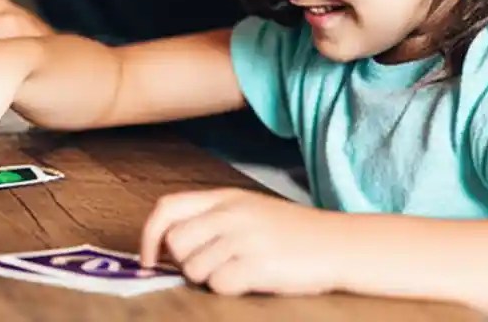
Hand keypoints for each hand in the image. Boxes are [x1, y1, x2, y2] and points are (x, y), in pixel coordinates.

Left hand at [140, 188, 347, 295]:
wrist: (339, 244)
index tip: (148, 259)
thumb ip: (211, 218)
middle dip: (186, 262)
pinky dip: (231, 289)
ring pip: (194, 269)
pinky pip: (219, 286)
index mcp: (225, 197)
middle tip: (214, 266)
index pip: (167, 208)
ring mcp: (243, 238)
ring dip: (211, 277)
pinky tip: (253, 279)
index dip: (148, 235)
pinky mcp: (256, 265)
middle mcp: (230, 214)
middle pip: (176, 243)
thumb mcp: (249, 210)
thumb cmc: (293, 233)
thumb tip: (168, 244)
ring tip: (241, 270)